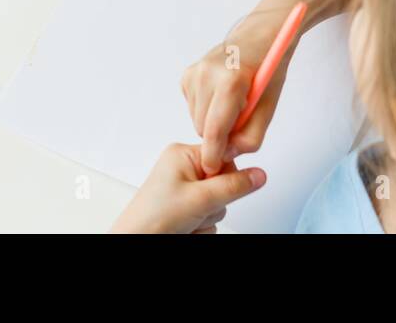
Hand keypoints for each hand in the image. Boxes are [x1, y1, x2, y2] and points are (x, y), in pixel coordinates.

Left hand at [110, 143, 265, 233]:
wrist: (136, 241)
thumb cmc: (153, 217)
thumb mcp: (200, 199)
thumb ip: (234, 186)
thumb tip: (259, 174)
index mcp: (183, 154)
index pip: (224, 155)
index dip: (227, 175)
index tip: (220, 189)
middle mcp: (184, 168)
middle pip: (224, 181)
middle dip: (216, 201)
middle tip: (197, 209)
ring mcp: (186, 190)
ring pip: (218, 202)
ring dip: (208, 216)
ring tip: (188, 220)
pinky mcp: (187, 209)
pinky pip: (210, 215)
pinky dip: (202, 225)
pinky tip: (187, 227)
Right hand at [182, 11, 294, 174]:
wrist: (259, 36)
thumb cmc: (268, 69)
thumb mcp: (270, 105)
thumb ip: (251, 135)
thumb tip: (228, 153)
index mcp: (231, 80)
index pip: (214, 129)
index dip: (213, 153)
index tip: (213, 168)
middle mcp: (206, 74)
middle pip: (203, 128)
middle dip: (219, 135)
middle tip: (240, 122)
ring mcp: (194, 72)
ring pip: (196, 120)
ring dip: (213, 122)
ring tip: (233, 104)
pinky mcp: (187, 75)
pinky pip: (192, 108)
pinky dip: (206, 110)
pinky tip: (221, 96)